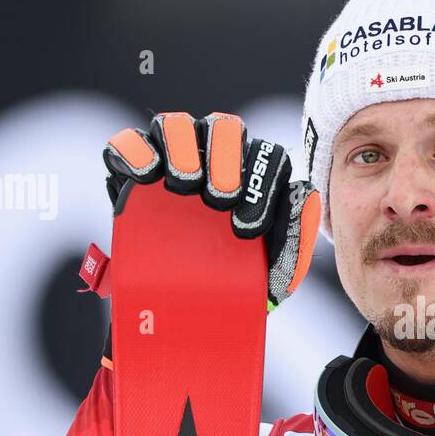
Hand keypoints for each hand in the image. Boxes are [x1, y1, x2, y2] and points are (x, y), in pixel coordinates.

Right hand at [102, 111, 319, 309]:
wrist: (189, 310)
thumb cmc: (240, 284)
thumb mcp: (277, 272)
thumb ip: (298, 236)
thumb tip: (304, 191)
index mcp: (255, 176)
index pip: (266, 155)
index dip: (260, 181)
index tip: (244, 227)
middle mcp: (215, 158)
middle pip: (224, 128)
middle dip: (224, 159)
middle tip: (218, 201)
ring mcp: (173, 161)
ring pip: (177, 125)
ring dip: (182, 148)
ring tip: (183, 185)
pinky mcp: (133, 173)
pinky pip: (130, 142)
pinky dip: (135, 150)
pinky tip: (146, 177)